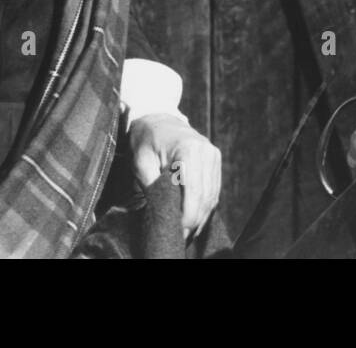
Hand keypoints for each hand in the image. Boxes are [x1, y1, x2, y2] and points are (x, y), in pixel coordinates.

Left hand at [126, 113, 221, 239]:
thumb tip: (164, 212)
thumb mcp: (141, 161)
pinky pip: (214, 189)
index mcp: (188, 149)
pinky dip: (206, 206)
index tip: (177, 231)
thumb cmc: (145, 139)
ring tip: (187, 232)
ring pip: (213, 195)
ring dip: (202, 216)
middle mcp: (206, 152)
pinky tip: (195, 219)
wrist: (157, 118)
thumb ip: (153, 186)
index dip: (188, 215)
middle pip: (206, 196)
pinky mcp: (214, 160)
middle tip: (181, 237)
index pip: (193, 191)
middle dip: (194, 220)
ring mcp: (213, 155)